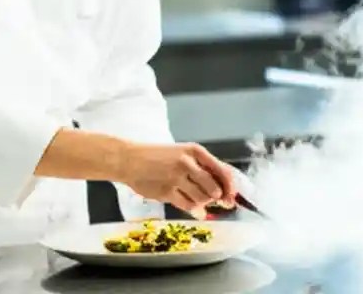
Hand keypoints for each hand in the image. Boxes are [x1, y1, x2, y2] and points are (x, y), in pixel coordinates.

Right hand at [120, 142, 236, 217]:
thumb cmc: (157, 157)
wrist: (130, 159)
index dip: (231, 187)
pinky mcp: (166, 191)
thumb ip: (202, 168)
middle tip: (216, 201)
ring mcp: (176, 177)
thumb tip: (222, 188)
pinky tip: (194, 209)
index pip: (222, 170)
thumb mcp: (182, 154)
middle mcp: (187, 162)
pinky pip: (188, 206)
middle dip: (218, 198)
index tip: (232, 196)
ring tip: (196, 199)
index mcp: (195, 151)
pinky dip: (194, 210)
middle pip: (214, 188)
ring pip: (202, 199)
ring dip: (203, 203)